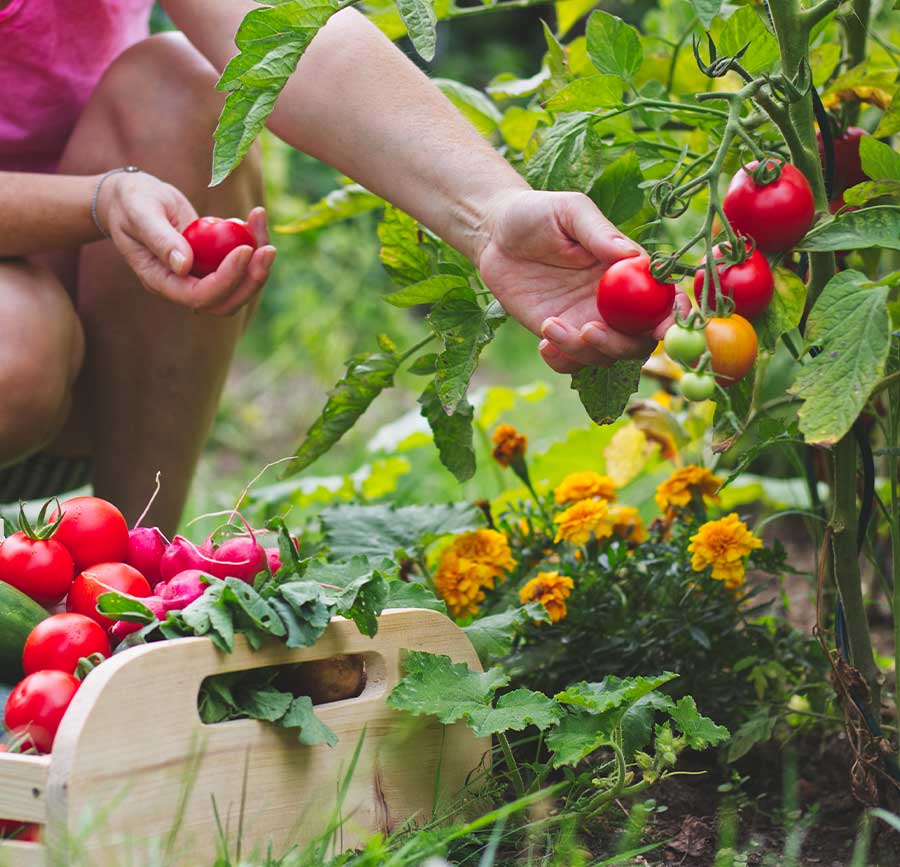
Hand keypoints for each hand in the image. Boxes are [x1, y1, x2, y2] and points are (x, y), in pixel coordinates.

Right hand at [95, 170, 275, 314]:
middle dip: (252, 280)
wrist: (133, 199)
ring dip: (259, 263)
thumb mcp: (139, 213)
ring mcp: (199, 277)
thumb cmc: (130, 203)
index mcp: (161, 281)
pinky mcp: (212, 264)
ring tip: (260, 222)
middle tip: (269, 249)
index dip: (227, 278)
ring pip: (239, 286)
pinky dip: (254, 244)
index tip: (244, 249)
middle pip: (226, 302)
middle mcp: (183, 286)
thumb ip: (159, 238)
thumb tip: (184, 266)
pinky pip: (241, 266)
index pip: (200, 296)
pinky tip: (254, 218)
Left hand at [476, 190, 687, 372]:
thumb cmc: (539, 213)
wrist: (495, 233)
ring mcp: (587, 320)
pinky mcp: (559, 334)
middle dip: (621, 345)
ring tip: (549, 325)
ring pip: (605, 356)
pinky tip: (543, 341)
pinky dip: (562, 362)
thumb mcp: (570, 211)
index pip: (664, 301)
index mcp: (629, 272)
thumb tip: (631, 255)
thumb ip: (599, 232)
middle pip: (639, 340)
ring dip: (582, 352)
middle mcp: (615, 303)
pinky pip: (572, 364)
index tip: (665, 328)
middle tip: (589, 330)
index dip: (675, 318)